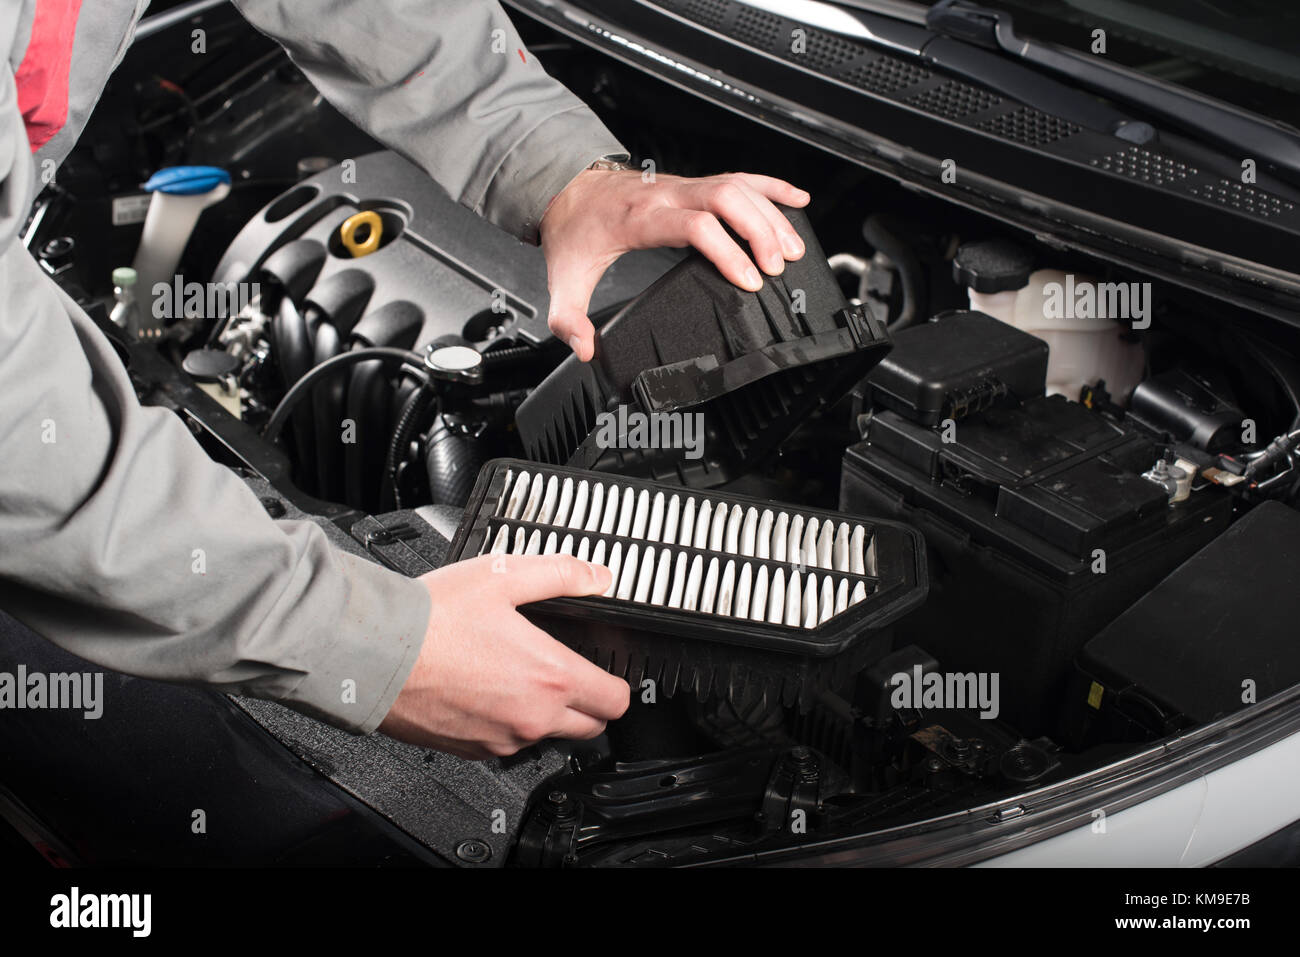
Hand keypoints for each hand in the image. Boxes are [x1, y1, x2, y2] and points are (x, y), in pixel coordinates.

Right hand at [378, 554, 628, 758]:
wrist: (374, 653)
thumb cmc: (432, 619)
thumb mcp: (503, 577)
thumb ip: (560, 575)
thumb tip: (597, 578)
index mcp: (550, 677)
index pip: (617, 701)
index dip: (617, 683)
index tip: (607, 671)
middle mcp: (532, 718)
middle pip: (591, 728)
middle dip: (588, 703)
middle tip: (566, 672)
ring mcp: (502, 740)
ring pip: (547, 736)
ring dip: (544, 713)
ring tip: (515, 674)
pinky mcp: (473, 751)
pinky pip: (508, 743)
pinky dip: (506, 723)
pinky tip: (485, 689)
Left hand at [539, 169, 809, 360]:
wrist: (566, 189)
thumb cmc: (574, 230)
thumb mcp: (563, 278)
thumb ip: (568, 319)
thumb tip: (587, 348)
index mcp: (640, 218)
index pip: (695, 226)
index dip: (727, 252)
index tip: (748, 281)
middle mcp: (667, 195)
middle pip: (727, 199)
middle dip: (760, 232)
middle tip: (778, 267)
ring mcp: (683, 185)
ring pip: (739, 186)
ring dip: (771, 214)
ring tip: (794, 248)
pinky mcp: (694, 182)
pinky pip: (740, 176)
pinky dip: (771, 187)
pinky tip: (796, 200)